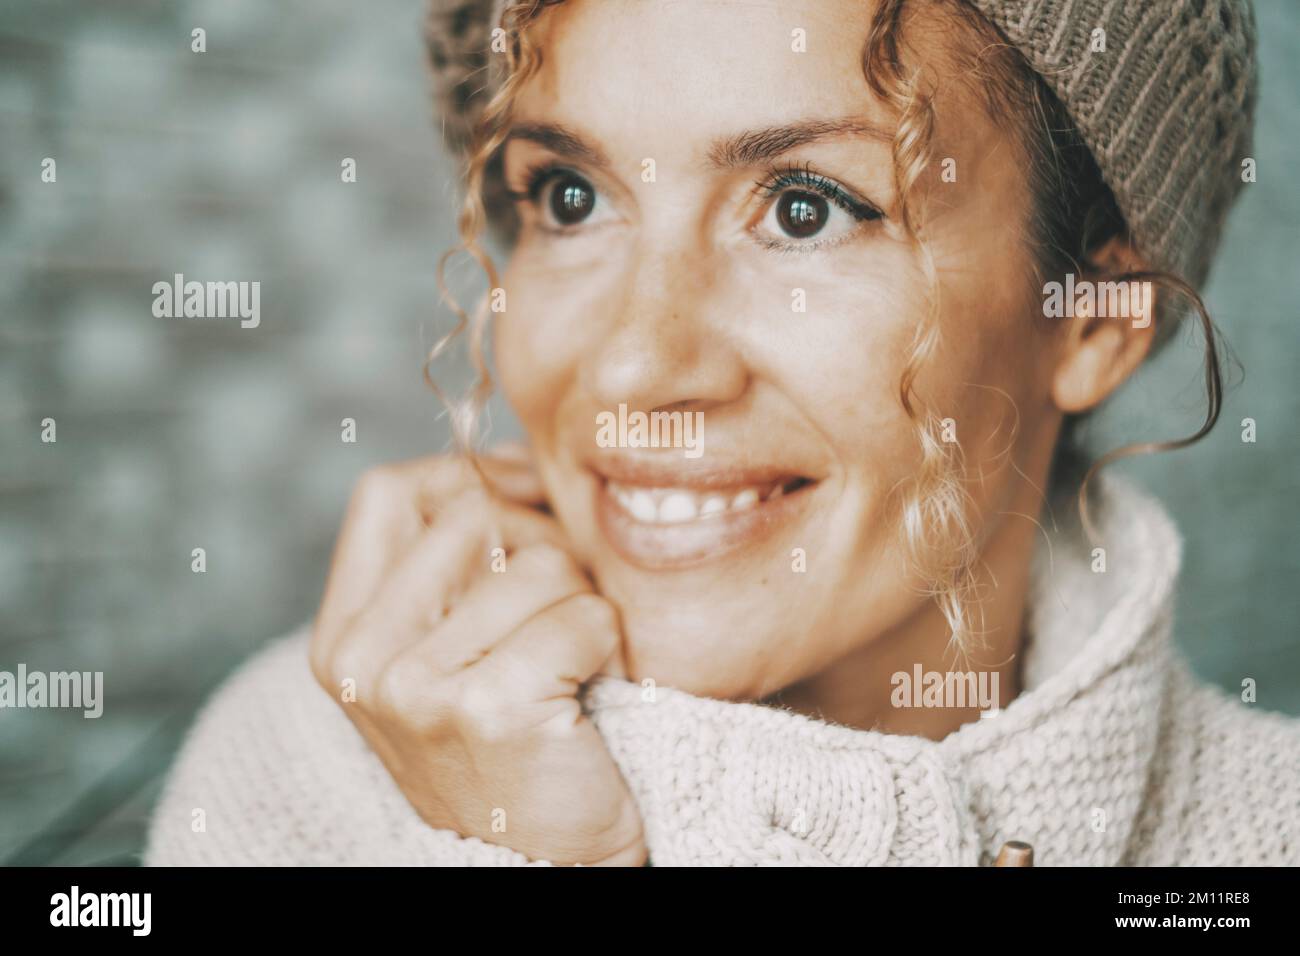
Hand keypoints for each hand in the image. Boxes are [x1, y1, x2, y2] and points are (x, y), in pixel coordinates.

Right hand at [308, 448, 645, 865]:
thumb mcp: (449, 648)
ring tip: (569, 668)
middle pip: (476, 514)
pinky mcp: (485, 708)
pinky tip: (586, 694)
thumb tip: (505, 458)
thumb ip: (456, 560)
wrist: (543, 861)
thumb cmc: (511, 742)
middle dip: (543, 548)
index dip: (469, 478)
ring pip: (539, 564)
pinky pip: (581, 615)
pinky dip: (606, 644)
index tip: (523, 508)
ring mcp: (414, 687)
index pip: (389, 491)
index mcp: (342, 635)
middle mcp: (360, 660)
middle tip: (558, 616)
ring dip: (580, 605)